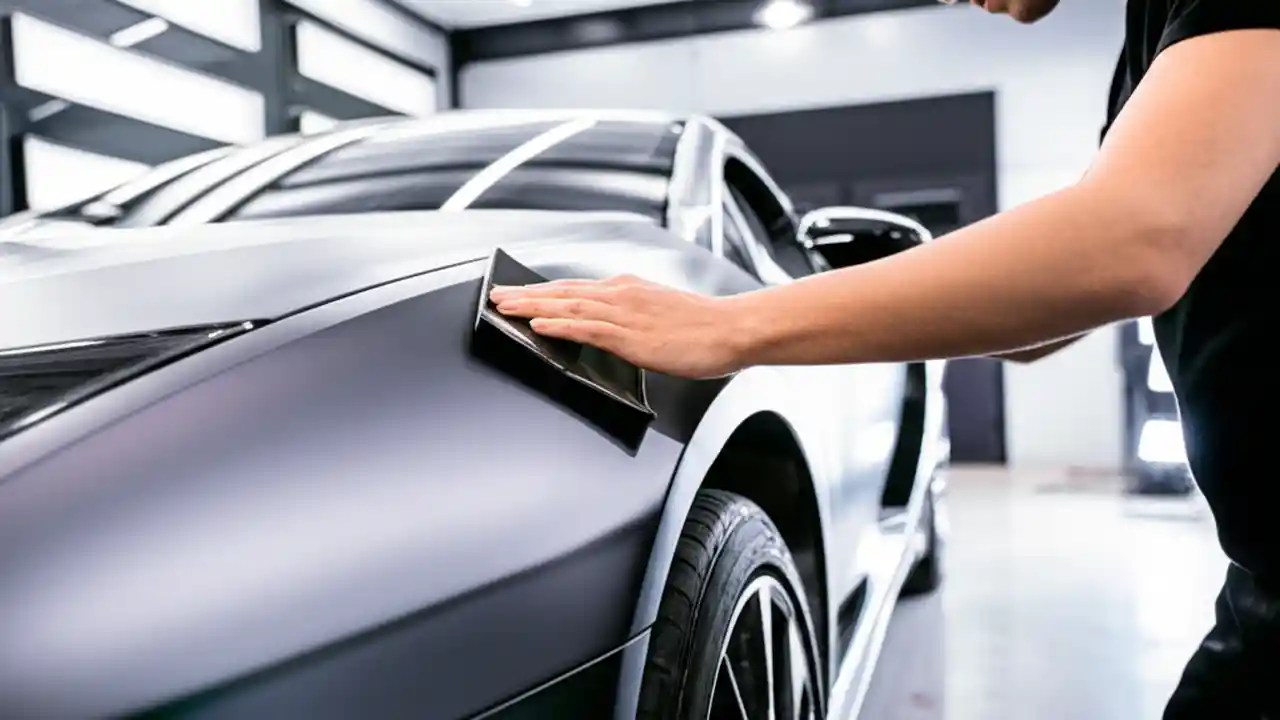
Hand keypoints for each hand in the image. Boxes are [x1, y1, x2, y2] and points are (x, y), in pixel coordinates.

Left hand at [489, 275, 747, 378]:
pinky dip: (559, 324)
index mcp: (628, 289)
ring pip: (567, 305)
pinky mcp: (631, 336)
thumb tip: (612, 324)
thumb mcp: (662, 312)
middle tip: (495, 294)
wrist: (733, 329)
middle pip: (563, 292)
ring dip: (531, 305)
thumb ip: (633, 315)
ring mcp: (625, 314)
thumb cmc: (705, 327)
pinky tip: (538, 325)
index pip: (575, 287)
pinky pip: (587, 328)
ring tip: (504, 306)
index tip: (517, 291)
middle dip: (525, 294)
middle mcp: (621, 295)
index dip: (543, 290)